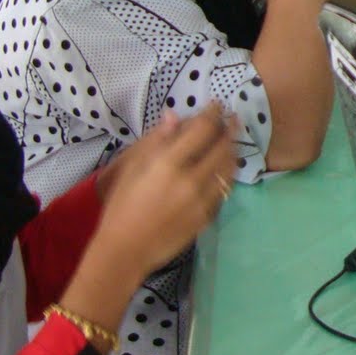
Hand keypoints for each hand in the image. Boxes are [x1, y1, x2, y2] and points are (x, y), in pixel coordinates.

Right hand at [92, 109, 236, 275]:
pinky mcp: (206, 217)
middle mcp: (190, 180)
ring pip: (228, 169)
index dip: (213, 113)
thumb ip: (156, 141)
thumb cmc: (121, 206)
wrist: (125, 249)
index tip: (217, 105)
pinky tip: (223, 170)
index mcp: (168, 164)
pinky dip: (226, 176)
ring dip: (233, 151)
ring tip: (232, 142)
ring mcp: (202, 200)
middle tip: (233, 119)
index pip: (202, 130)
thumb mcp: (132, 169)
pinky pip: (223, 190)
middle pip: (222, 147)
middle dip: (230, 129)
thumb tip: (174, 116)